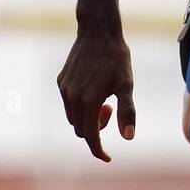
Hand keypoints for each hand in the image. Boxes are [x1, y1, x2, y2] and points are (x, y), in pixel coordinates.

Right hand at [57, 26, 134, 161]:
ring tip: (104, 99)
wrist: (98, 32)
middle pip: (81, 130)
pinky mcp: (61, 81)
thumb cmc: (116, 58)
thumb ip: (127, 112)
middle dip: (97, 129)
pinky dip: (81, 106)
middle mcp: (72, 97)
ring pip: (73, 118)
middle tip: (111, 109)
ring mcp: (64, 89)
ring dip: (88, 117)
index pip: (91, 136)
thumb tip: (128, 137)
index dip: (98, 150)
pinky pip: (69, 103)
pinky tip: (93, 89)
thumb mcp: (127, 85)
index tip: (107, 157)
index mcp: (89, 101)